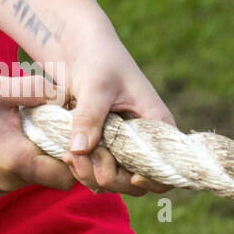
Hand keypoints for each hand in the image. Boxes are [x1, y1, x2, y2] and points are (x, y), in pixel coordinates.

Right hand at [0, 73, 76, 196]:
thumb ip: (33, 89)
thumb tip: (62, 94)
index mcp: (16, 159)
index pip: (66, 174)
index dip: (72, 156)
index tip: (63, 132)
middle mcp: (8, 181)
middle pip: (49, 176)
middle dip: (50, 153)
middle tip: (37, 124)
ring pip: (29, 177)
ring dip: (29, 155)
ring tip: (11, 128)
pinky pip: (10, 177)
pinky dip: (11, 161)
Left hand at [55, 37, 176, 196]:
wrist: (80, 50)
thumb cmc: (98, 60)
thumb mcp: (95, 86)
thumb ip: (89, 116)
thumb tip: (80, 149)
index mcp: (157, 126)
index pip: (167, 170)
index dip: (153, 181)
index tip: (129, 177)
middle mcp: (143, 141)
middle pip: (136, 182)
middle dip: (110, 178)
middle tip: (82, 161)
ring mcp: (122, 146)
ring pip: (113, 179)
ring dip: (91, 175)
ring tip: (70, 157)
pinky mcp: (102, 145)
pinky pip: (95, 168)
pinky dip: (81, 167)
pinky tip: (66, 154)